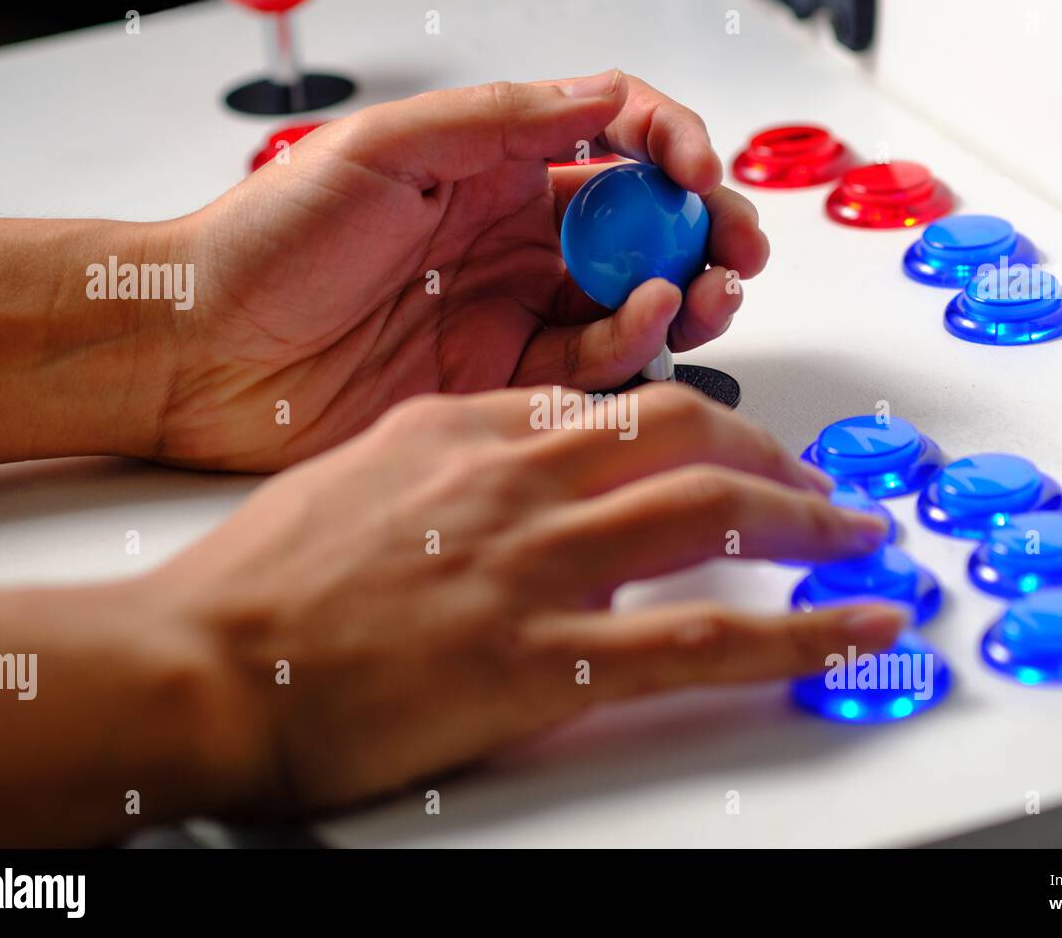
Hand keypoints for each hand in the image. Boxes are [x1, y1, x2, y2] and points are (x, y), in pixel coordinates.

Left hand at [158, 72, 768, 469]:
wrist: (203, 352)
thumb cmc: (266, 241)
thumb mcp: (382, 147)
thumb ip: (498, 120)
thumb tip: (600, 99)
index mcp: (486, 167)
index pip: (608, 141)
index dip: (667, 147)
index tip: (696, 169)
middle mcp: (509, 237)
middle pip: (637, 225)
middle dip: (700, 230)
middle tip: (732, 247)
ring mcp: (510, 312)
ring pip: (628, 299)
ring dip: (680, 292)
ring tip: (696, 291)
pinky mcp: (500, 383)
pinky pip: (588, 368)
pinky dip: (627, 348)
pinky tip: (637, 324)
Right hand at [162, 386, 901, 813]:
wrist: (205, 663)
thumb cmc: (262, 580)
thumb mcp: (362, 474)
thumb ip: (453, 460)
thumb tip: (517, 462)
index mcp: (471, 429)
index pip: (616, 399)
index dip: (699, 417)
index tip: (733, 443)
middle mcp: (517, 479)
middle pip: (687, 431)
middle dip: (770, 452)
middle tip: (813, 482)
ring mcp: (536, 563)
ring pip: (713, 512)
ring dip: (805, 520)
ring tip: (856, 536)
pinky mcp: (542, 658)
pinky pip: (701, 637)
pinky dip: (798, 631)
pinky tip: (853, 629)